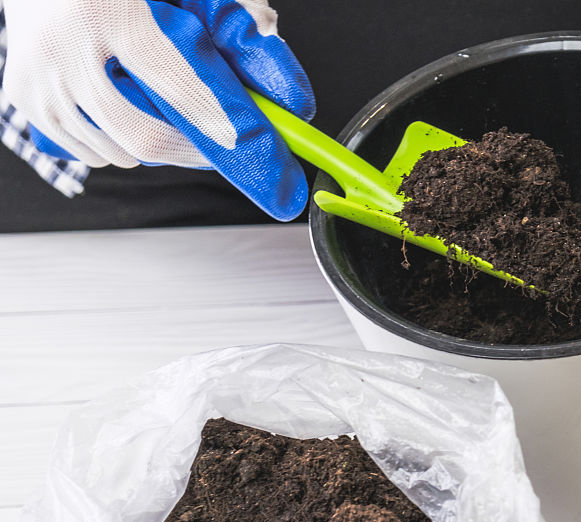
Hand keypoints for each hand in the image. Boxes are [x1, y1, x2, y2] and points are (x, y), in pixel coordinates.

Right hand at [2, 0, 315, 219]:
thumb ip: (234, 23)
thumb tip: (283, 76)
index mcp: (119, 12)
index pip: (190, 91)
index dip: (239, 135)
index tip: (280, 175)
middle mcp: (71, 47)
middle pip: (150, 137)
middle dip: (199, 153)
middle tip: (222, 146)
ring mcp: (41, 78)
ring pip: (122, 152)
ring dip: (160, 147)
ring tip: (163, 106)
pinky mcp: (23, 99)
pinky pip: (92, 153)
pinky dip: (121, 146)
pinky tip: (122, 107)